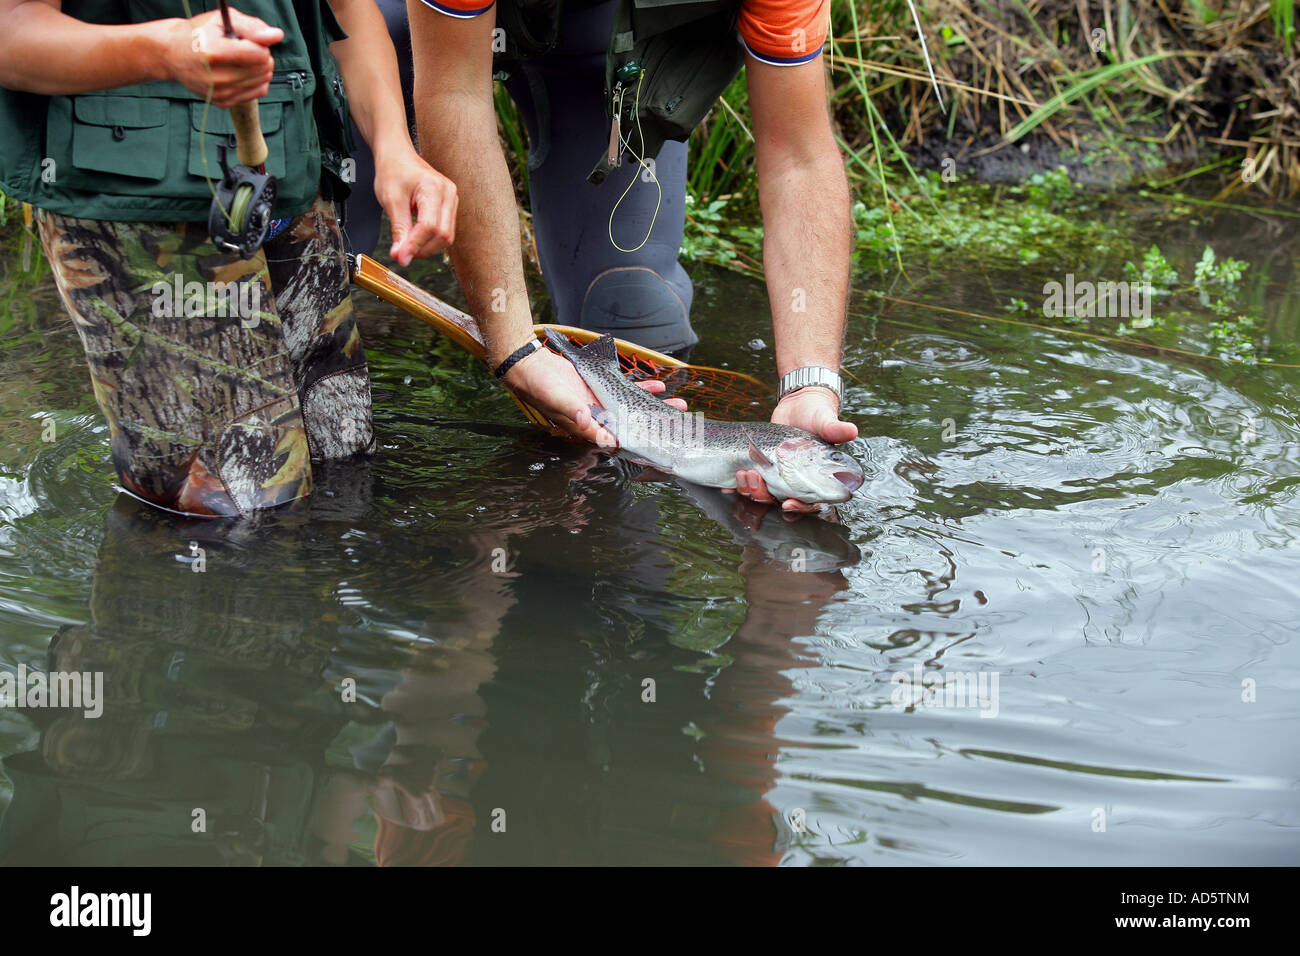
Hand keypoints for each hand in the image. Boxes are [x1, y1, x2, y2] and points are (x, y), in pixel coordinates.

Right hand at [165, 10, 281, 107]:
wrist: (173, 54)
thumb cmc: (198, 34)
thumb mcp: (222, 21)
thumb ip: (252, 27)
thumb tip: (277, 36)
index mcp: (214, 52)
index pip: (260, 54)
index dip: (259, 44)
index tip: (248, 40)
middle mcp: (217, 77)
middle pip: (263, 69)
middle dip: (260, 56)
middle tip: (243, 49)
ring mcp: (220, 93)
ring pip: (263, 82)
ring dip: (258, 69)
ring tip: (240, 60)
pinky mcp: (223, 102)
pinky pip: (256, 93)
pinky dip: (254, 82)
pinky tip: (239, 72)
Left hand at [375, 148, 457, 265]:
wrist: (398, 156)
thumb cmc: (393, 171)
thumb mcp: (390, 200)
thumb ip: (399, 230)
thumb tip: (401, 256)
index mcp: (433, 187)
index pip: (429, 226)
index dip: (415, 245)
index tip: (400, 258)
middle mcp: (448, 193)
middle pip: (442, 234)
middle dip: (422, 249)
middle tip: (401, 254)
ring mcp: (452, 200)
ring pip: (447, 237)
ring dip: (427, 247)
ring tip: (407, 246)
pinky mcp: (450, 206)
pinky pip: (446, 231)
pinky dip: (431, 240)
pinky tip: (416, 239)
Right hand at [500, 344, 685, 444]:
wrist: (530, 365)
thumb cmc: (539, 386)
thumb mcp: (558, 400)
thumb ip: (575, 413)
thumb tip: (593, 426)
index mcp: (587, 427)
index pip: (617, 439)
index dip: (639, 441)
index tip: (660, 440)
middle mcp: (596, 418)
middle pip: (633, 424)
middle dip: (656, 423)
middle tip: (679, 421)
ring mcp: (600, 402)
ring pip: (634, 407)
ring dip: (654, 406)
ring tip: (678, 404)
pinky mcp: (600, 388)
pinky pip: (625, 389)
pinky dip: (642, 388)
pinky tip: (658, 385)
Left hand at [732, 386, 857, 512]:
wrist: (798, 404)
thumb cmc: (816, 414)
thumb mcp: (824, 420)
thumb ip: (835, 428)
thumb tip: (852, 430)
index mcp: (818, 478)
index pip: (812, 501)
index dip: (801, 507)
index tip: (788, 503)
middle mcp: (798, 482)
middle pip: (782, 502)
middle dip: (765, 495)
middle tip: (754, 478)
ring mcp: (779, 477)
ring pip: (764, 495)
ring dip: (751, 489)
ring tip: (743, 473)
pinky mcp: (763, 470)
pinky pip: (751, 484)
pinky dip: (739, 486)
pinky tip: (727, 485)